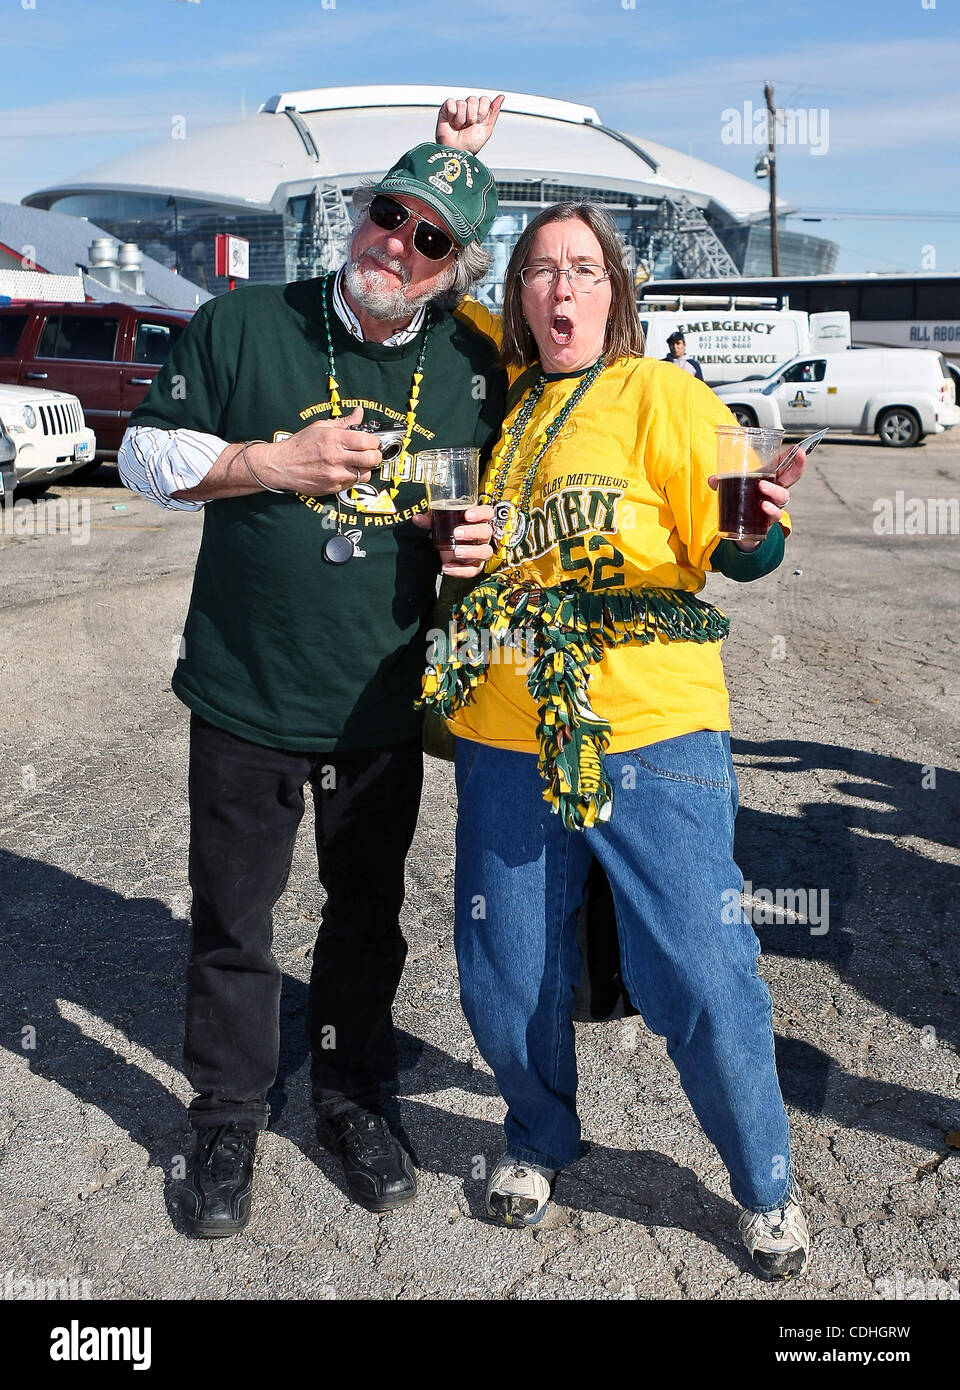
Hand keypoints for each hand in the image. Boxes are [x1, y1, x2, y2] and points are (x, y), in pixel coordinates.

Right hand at [260, 407, 382, 495]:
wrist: (282, 466)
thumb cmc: (300, 445)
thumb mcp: (320, 427)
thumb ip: (344, 422)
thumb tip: (359, 412)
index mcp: (334, 439)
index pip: (367, 441)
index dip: (374, 441)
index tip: (371, 441)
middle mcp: (336, 458)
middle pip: (372, 459)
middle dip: (375, 455)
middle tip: (371, 453)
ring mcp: (335, 475)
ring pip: (365, 474)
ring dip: (365, 468)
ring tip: (357, 463)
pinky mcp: (333, 488)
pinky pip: (352, 483)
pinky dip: (352, 477)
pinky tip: (344, 471)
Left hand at [414, 502, 494, 576]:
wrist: (451, 547)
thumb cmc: (451, 530)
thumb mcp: (441, 522)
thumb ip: (430, 520)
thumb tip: (417, 519)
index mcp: (478, 520)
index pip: (487, 512)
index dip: (480, 513)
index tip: (467, 515)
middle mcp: (483, 535)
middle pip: (486, 531)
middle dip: (472, 532)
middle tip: (457, 533)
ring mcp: (481, 550)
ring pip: (485, 551)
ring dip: (471, 551)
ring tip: (456, 552)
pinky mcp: (476, 565)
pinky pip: (473, 570)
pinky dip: (460, 570)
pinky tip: (447, 567)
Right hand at [435, 94, 504, 153]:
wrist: (457, 151)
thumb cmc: (471, 143)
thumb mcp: (487, 129)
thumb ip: (494, 112)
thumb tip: (501, 97)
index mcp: (479, 110)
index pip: (484, 100)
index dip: (482, 113)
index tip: (478, 123)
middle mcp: (469, 107)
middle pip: (473, 100)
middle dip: (472, 116)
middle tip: (468, 126)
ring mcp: (457, 107)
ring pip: (462, 104)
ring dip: (461, 120)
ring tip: (459, 127)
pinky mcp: (446, 108)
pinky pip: (451, 103)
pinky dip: (452, 116)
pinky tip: (451, 123)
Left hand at [708, 450, 802, 550]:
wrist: (742, 530)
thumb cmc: (744, 503)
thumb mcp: (735, 488)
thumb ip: (724, 482)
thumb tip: (713, 479)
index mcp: (769, 480)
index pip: (784, 465)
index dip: (792, 456)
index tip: (797, 448)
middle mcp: (775, 492)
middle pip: (792, 478)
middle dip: (797, 466)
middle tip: (798, 455)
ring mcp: (774, 506)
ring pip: (783, 496)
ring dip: (774, 490)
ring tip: (762, 487)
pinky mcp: (768, 520)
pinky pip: (775, 515)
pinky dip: (771, 511)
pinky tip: (764, 507)